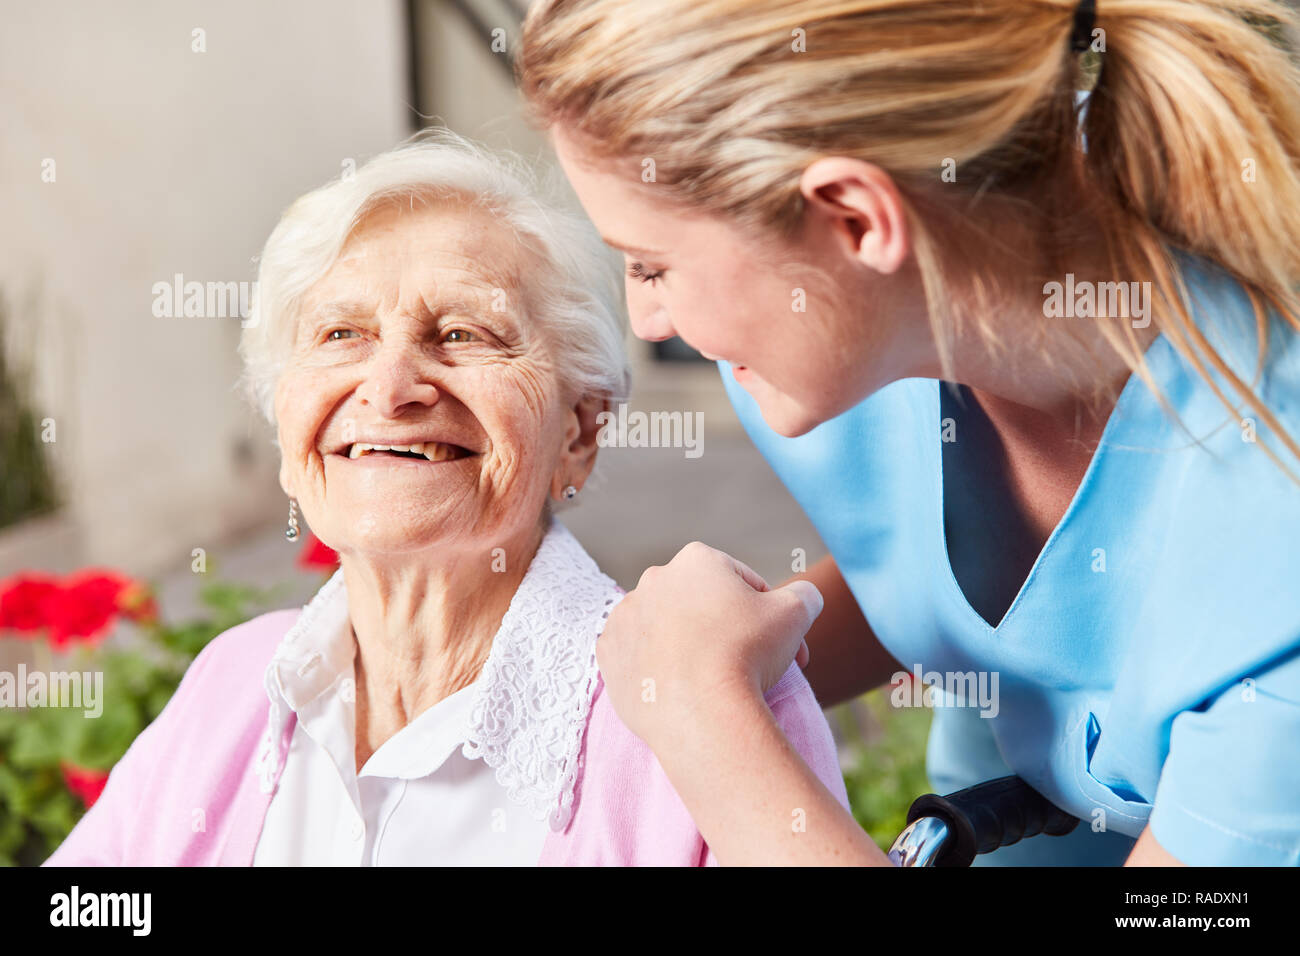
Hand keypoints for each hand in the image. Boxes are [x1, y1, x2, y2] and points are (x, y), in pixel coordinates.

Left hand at [596, 541, 823, 747]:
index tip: (781, 645)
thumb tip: (805, 596)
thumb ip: (804, 594)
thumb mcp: (796, 614)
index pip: (742, 582)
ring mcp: (625, 617)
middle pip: (702, 605)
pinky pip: (638, 657)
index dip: (768, 613)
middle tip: (752, 664)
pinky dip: (658, 669)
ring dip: (689, 646)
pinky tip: (680, 688)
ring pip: (668, 629)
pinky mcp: (608, 654)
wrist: (700, 712)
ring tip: (714, 679)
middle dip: (728, 629)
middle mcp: (653, 579)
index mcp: (696, 560)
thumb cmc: (748, 654)